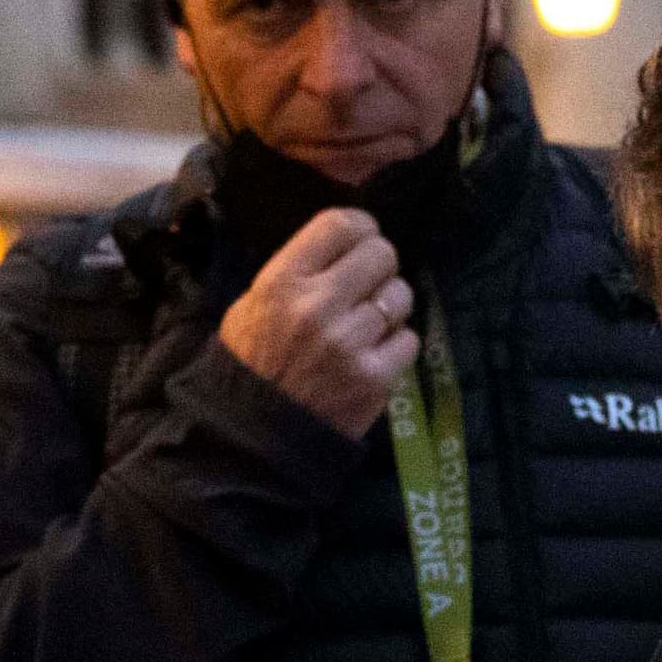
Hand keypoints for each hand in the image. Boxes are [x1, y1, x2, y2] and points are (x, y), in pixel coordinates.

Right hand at [214, 208, 421, 434]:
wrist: (254, 437)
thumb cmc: (252, 364)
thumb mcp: (253, 305)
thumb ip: (297, 271)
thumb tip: (346, 245)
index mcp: (281, 282)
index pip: (340, 224)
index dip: (360, 227)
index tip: (361, 240)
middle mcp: (317, 305)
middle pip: (381, 253)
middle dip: (378, 267)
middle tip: (367, 285)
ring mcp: (349, 343)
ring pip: (401, 295)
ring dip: (390, 306)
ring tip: (369, 323)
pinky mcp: (374, 378)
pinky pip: (408, 339)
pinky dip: (396, 346)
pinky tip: (374, 355)